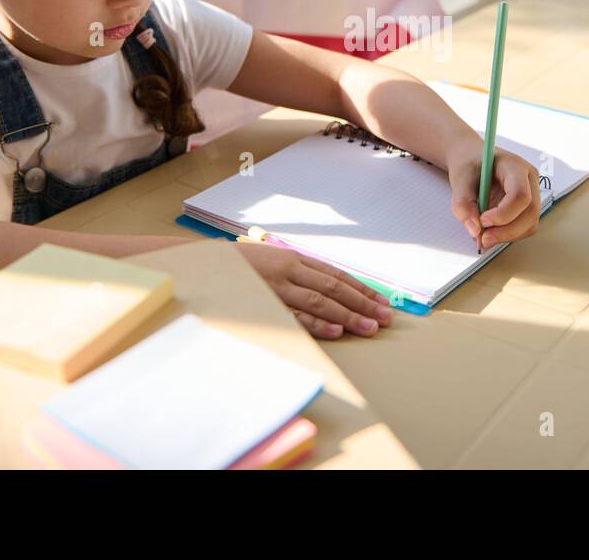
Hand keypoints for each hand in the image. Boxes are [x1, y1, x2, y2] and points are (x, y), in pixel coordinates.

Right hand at [235, 242, 393, 339]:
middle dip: (364, 304)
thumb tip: (331, 288)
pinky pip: (296, 316)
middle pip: (335, 288)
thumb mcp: (272, 261)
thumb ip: (298, 272)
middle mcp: (291, 270)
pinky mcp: (266, 304)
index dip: (363, 289)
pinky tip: (337, 330)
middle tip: (385, 319)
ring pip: (321, 302)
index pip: (337, 275)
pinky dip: (317, 323)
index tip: (384, 302)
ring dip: (348, 315)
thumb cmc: (241, 266)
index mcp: (295, 258)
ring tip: (369, 327)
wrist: (202, 265)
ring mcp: (278, 288)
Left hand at [447, 140, 541, 251]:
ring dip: (507, 235)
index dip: (503, 214)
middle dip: (507, 231)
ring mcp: (532, 193)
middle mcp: (529, 180)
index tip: (482, 222)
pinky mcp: (527, 207)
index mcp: (515, 166)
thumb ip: (463, 203)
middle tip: (483, 239)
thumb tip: (474, 230)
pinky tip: (491, 232)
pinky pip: (524, 227)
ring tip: (483, 237)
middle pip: (530, 212)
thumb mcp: (460, 178)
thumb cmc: (469, 163)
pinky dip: (508, 235)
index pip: (520, 194)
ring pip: (530, 223)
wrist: (473, 159)